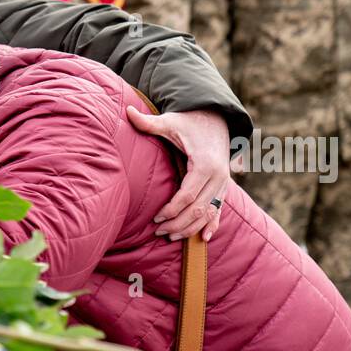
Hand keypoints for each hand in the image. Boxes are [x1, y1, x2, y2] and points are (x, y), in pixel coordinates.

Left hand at [127, 106, 231, 240]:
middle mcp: (219, 176)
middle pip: (198, 209)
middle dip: (177, 223)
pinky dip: (212, 224)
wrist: (217, 118)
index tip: (155, 218)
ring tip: (170, 236)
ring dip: (190, 228)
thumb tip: (126, 111)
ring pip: (208, 213)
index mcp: (205, 164)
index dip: (171, 210)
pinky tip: (203, 239)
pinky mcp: (224, 187)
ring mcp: (224, 183)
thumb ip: (148, 122)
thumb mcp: (170, 122)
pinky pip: (220, 210)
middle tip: (158, 232)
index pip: (188, 196)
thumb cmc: (189, 122)